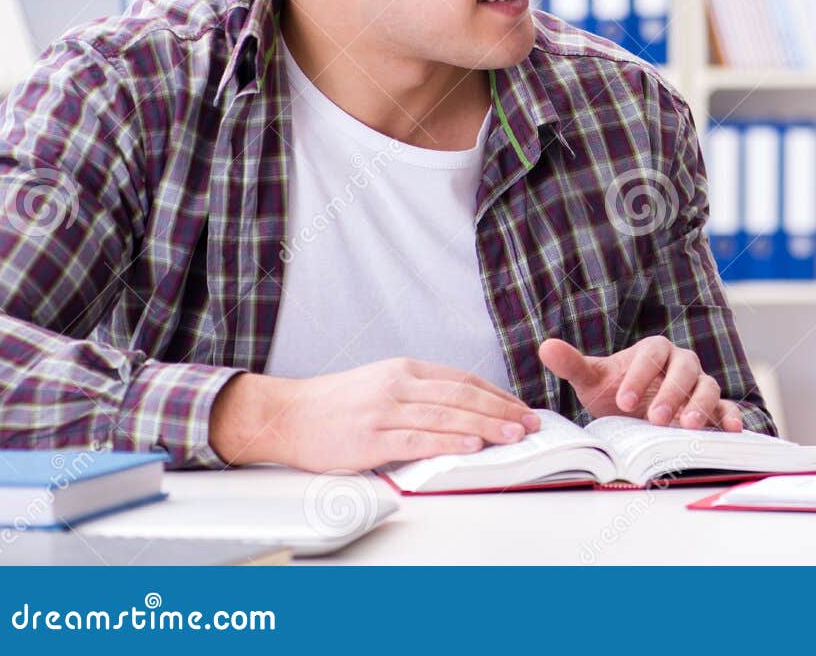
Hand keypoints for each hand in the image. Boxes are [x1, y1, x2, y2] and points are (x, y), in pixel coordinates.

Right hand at [209, 358, 540, 470]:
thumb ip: (419, 394)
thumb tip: (463, 410)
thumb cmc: (336, 405)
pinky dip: (448, 442)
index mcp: (405, 370)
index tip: (521, 408)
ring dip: (486, 426)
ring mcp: (385, 410)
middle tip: (529, 423)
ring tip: (513, 436)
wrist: (286, 415)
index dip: (497, 395)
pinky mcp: (370, 437)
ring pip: (447, 416)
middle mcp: (399, 385)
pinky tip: (471, 446)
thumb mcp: (382, 384)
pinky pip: (417, 439)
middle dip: (502, 410)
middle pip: (462, 396)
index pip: (463, 380)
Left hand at [539, 336, 743, 430]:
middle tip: (654, 418)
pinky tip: (730, 429)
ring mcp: (699, 384)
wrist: (635, 412)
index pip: (651, 355)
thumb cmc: (616, 392)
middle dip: (670, 393)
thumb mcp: (593, 380)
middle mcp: (681, 363)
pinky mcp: (713, 407)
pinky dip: (731, 415)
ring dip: (700, 405)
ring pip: (707, 386)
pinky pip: (727, 406)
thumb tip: (545, 346)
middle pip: (684, 369)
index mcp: (654, 350)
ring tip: (688, 427)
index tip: (621, 400)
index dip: (638, 376)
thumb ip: (572, 364)